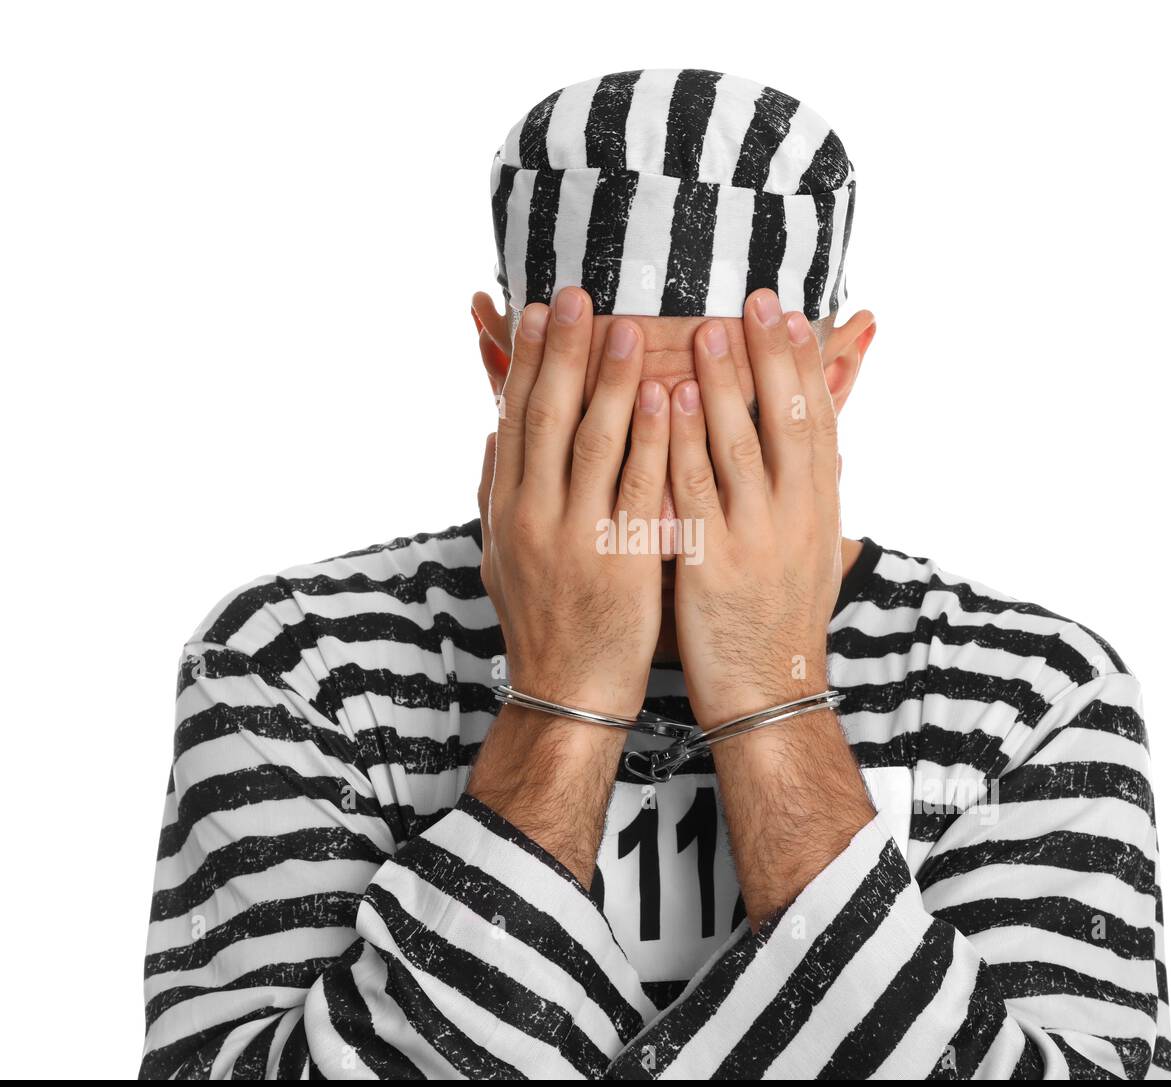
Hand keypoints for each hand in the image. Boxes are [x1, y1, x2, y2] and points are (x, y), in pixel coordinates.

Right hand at [478, 286, 669, 717]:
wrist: (569, 692)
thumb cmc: (541, 621)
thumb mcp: (499, 556)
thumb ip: (493, 492)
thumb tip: (491, 432)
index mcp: (506, 509)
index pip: (516, 419)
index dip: (529, 362)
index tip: (541, 312)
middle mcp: (534, 516)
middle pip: (549, 418)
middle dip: (565, 352)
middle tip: (581, 295)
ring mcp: (577, 538)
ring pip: (594, 442)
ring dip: (611, 380)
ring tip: (631, 327)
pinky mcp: (623, 560)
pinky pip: (639, 487)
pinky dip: (651, 438)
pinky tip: (665, 395)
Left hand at [668, 288, 842, 728]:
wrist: (771, 695)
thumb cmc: (781, 627)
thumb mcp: (812, 557)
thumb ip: (808, 502)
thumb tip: (816, 458)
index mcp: (821, 511)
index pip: (819, 422)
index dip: (804, 364)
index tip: (790, 315)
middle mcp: (797, 516)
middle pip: (789, 419)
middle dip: (771, 355)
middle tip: (754, 298)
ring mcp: (757, 537)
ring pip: (743, 443)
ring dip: (726, 381)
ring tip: (708, 327)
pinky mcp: (714, 561)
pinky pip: (697, 488)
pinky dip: (686, 438)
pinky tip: (674, 395)